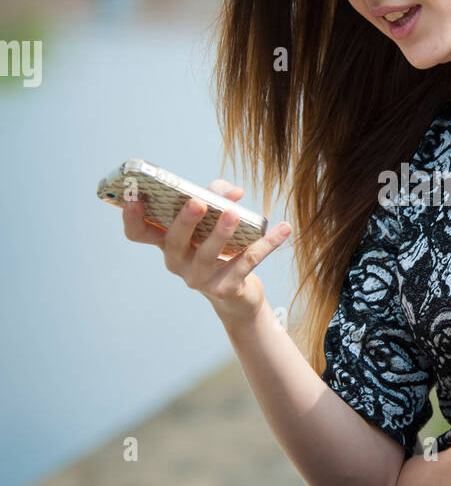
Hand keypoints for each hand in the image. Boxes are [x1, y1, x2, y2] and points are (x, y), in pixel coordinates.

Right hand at [121, 177, 291, 322]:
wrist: (238, 292)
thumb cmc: (219, 246)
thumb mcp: (214, 217)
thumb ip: (218, 196)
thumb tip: (233, 192)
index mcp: (167, 242)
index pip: (138, 234)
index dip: (132, 218)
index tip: (135, 197)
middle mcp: (178, 262)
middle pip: (174, 242)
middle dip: (185, 221)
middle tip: (198, 202)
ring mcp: (199, 278)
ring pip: (207, 254)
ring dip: (222, 232)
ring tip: (235, 213)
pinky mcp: (226, 287)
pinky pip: (247, 261)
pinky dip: (267, 242)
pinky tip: (283, 228)